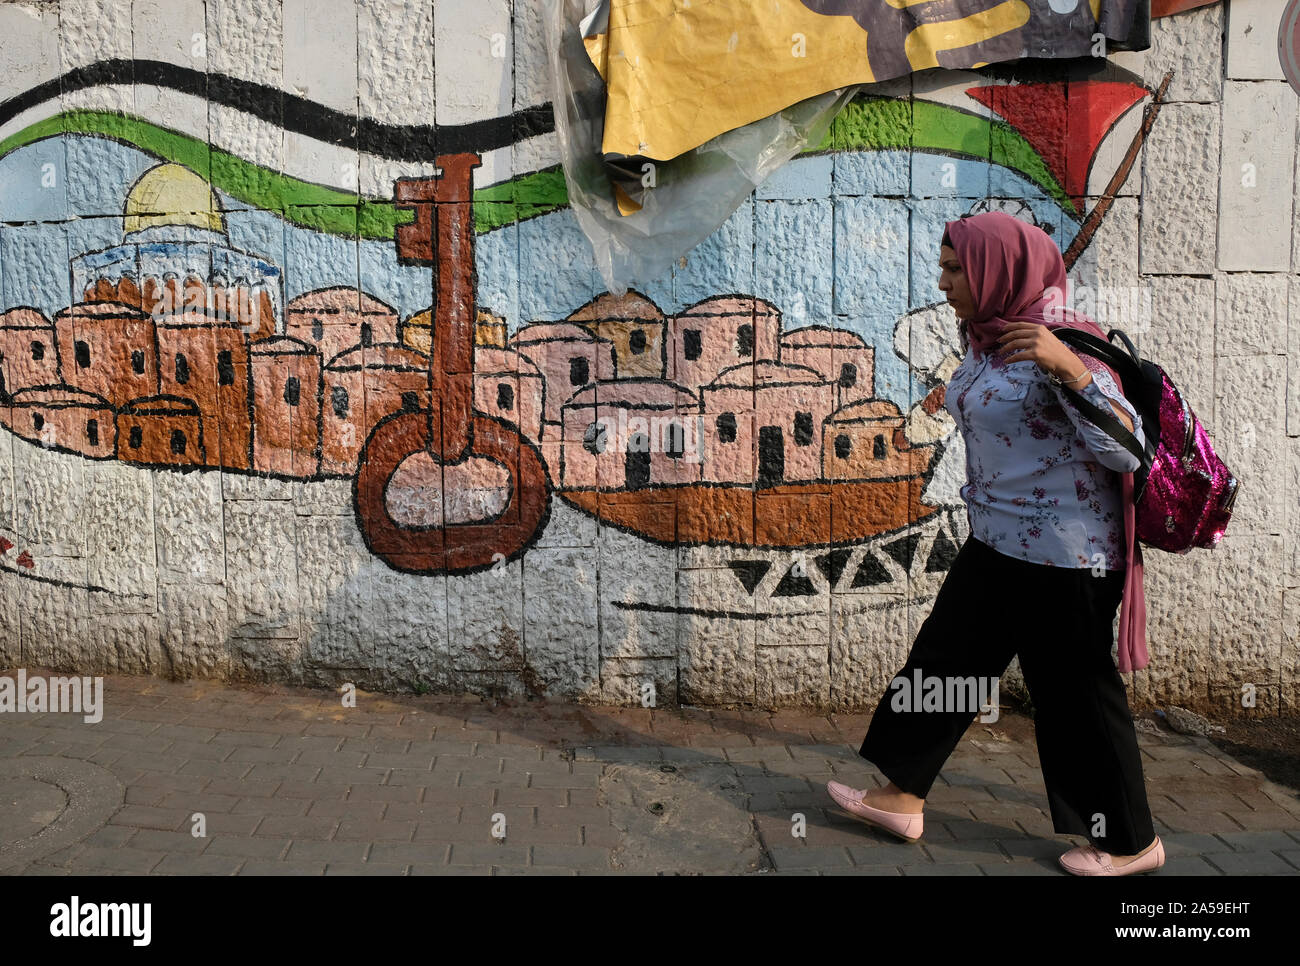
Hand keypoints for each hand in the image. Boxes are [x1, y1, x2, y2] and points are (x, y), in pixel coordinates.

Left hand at [997, 322, 1134, 431]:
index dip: (1008, 327)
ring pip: (1015, 344)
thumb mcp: (1046, 337)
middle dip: (1005, 338)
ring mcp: (1036, 343)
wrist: (1066, 361)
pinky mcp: (1035, 354)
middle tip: (998, 342)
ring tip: (1000, 352)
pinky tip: (1007, 361)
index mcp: (1039, 328)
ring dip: (1005, 348)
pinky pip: (1018, 356)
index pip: (1020, 325)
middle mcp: (1037, 333)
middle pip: (1015, 334)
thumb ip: (1035, 334)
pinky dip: (1011, 359)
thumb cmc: (1056, 351)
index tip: (1001, 330)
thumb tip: (1021, 335)